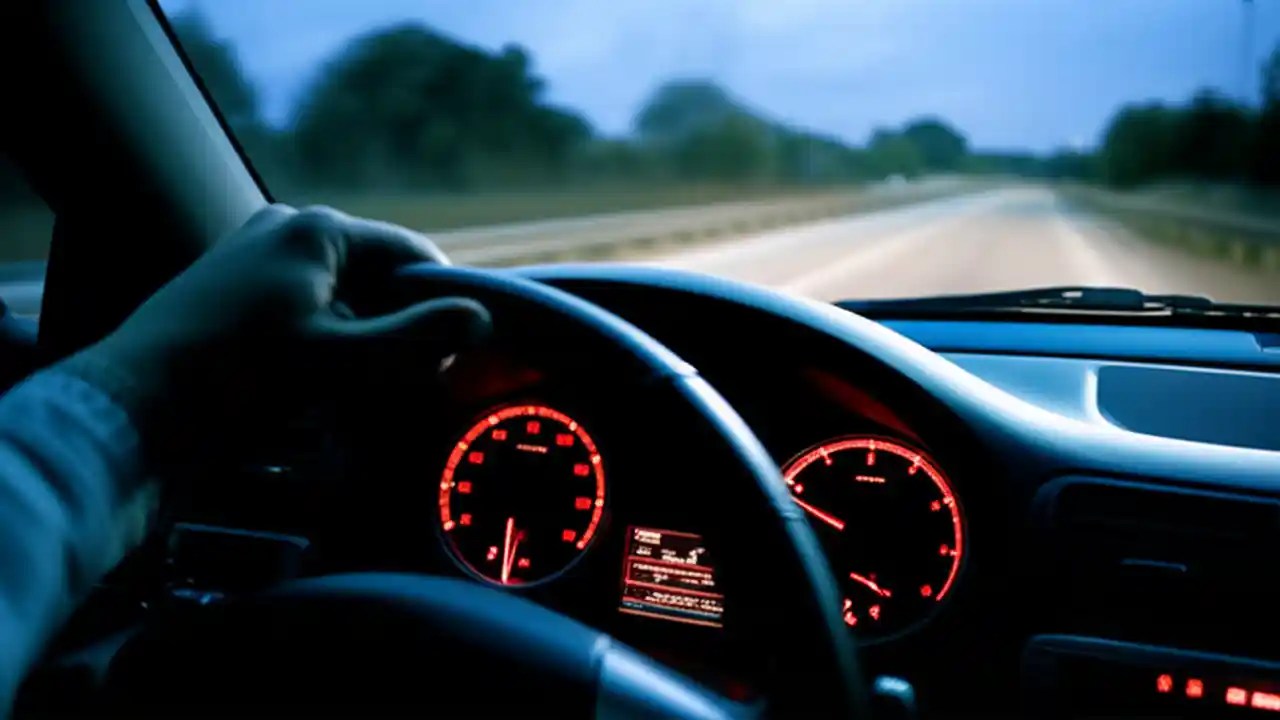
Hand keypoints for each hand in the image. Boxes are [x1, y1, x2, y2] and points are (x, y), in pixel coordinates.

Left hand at [61, 205, 490, 431]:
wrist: (136, 404)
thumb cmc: (240, 377)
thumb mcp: (340, 361)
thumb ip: (416, 338)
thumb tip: (480, 318)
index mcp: (318, 230)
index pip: (412, 252)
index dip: (446, 297)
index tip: (464, 344)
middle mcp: (288, 227)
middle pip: (377, 272)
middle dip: (400, 322)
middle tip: (414, 376)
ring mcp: (257, 253)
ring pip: (342, 291)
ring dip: (364, 334)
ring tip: (366, 384)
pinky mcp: (236, 285)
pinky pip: (307, 303)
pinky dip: (327, 335)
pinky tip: (323, 379)